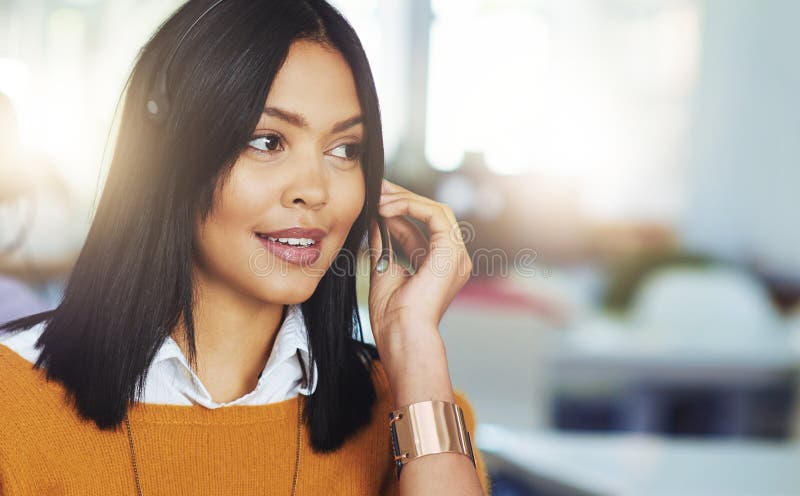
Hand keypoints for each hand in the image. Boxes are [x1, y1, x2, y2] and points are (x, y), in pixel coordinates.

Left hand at [367, 179, 472, 382]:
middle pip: (432, 214)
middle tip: (377, 187)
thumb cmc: (392, 315)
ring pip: (436, 210)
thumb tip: (375, 220)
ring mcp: (456, 255)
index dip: (398, 212)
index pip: (421, 228)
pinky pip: (435, 214)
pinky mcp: (451, 251)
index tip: (375, 201)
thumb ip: (384, 244)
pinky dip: (410, 206)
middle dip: (403, 198)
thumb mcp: (384, 269)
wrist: (402, 334)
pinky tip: (386, 208)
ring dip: (405, 200)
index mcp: (440, 267)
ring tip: (378, 198)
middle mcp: (454, 259)